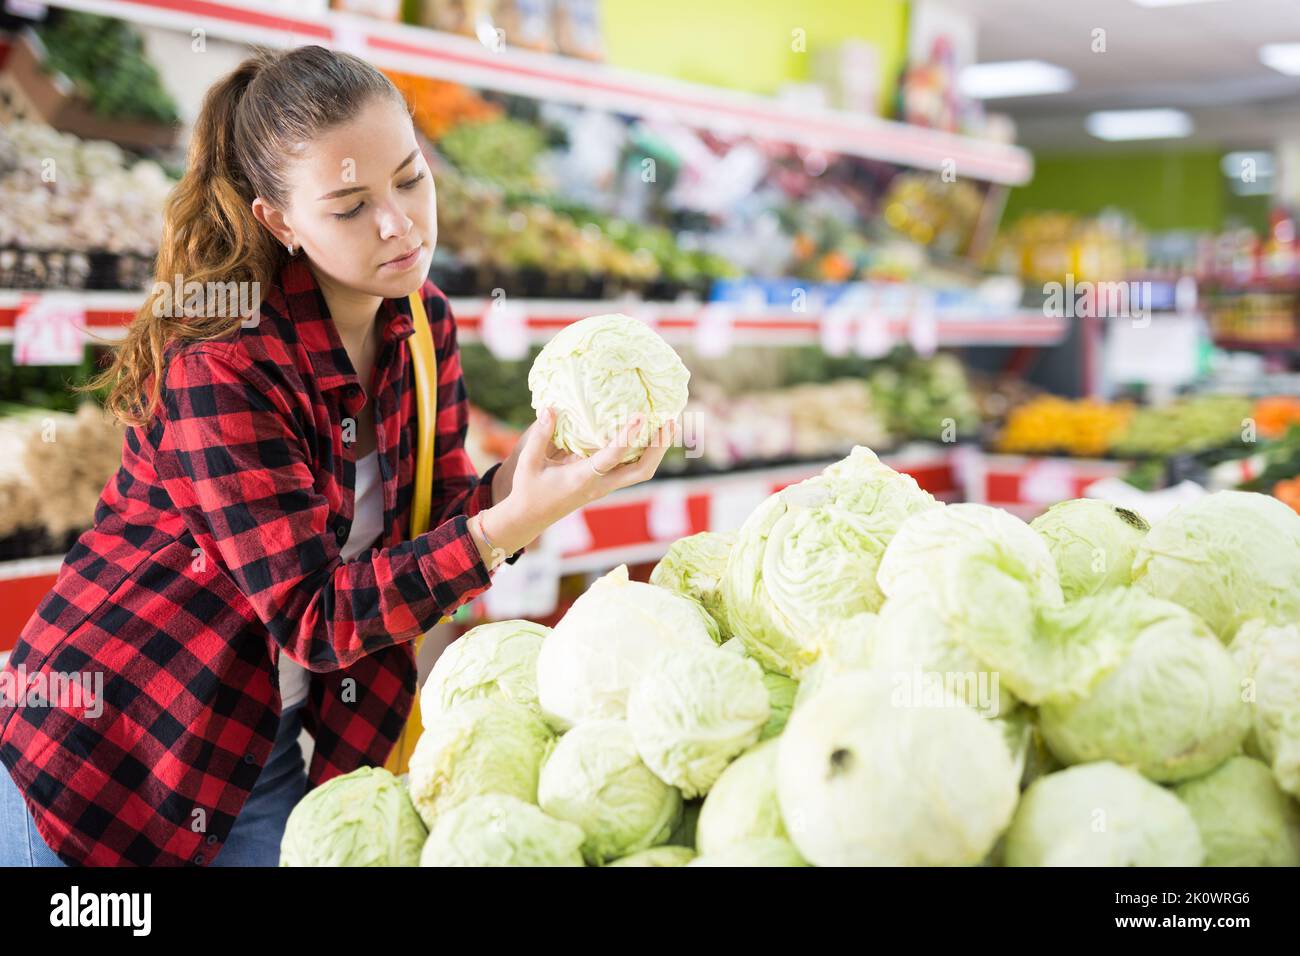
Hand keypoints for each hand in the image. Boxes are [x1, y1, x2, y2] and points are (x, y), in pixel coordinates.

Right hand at [480, 407, 674, 553]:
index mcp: (582, 478)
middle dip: (658, 448)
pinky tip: (648, 435)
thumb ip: (541, 435)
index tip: (641, 417)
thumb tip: (551, 408)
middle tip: (669, 422)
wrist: (529, 518)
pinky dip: (644, 453)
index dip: (628, 437)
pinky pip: (631, 470)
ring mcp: (605, 487)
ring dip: (656, 451)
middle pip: (640, 471)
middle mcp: (600, 485)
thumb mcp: (528, 462)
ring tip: (667, 425)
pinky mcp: (604, 485)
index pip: (612, 457)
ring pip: (640, 472)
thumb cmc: (527, 490)